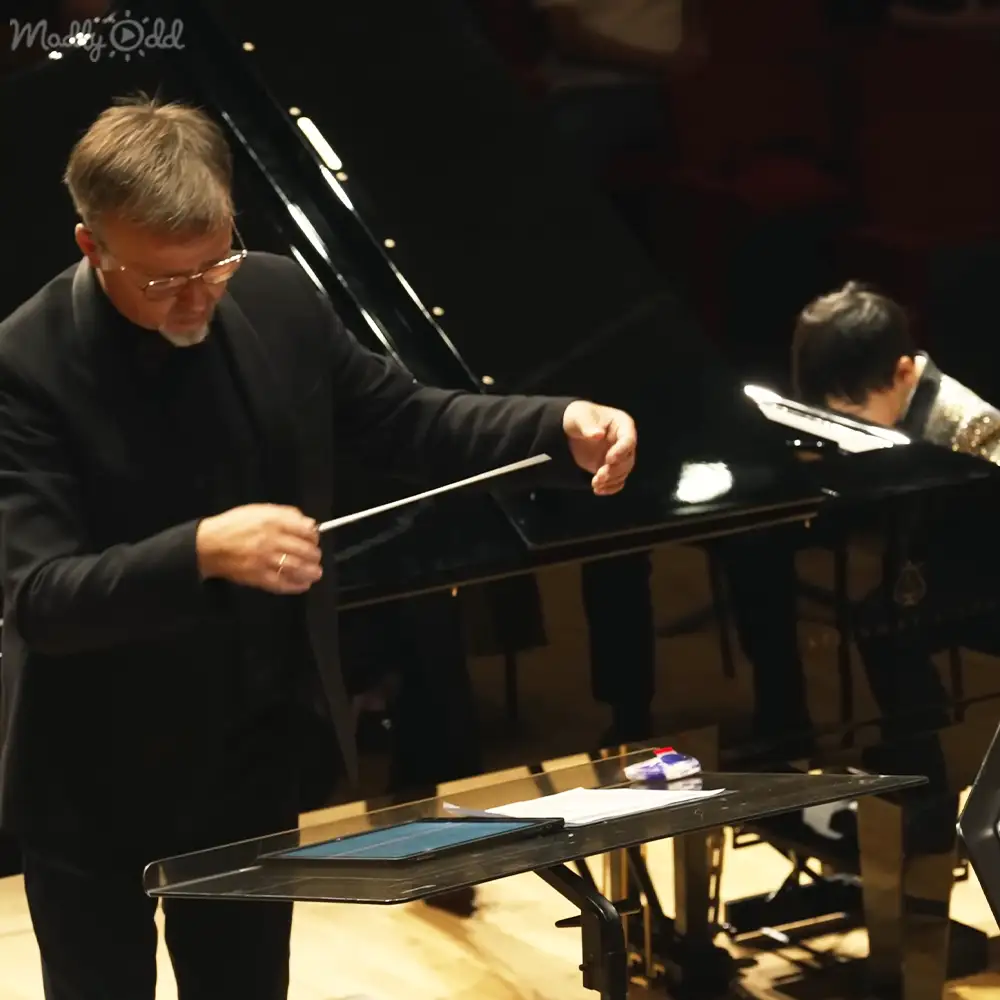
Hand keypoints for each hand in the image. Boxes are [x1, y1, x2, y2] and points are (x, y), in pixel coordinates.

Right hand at [196, 504, 322, 594]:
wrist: (208, 544)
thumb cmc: (234, 525)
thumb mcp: (259, 510)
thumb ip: (286, 514)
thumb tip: (309, 523)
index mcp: (273, 522)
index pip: (305, 530)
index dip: (314, 536)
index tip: (315, 539)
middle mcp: (271, 541)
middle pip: (304, 550)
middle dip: (315, 555)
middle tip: (316, 557)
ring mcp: (265, 561)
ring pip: (297, 568)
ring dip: (311, 572)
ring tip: (316, 573)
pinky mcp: (258, 577)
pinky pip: (282, 584)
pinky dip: (296, 586)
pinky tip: (304, 585)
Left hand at [562, 400, 636, 495]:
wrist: (570, 429)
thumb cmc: (578, 417)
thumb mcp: (580, 418)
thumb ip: (588, 426)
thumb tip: (598, 435)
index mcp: (622, 424)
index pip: (629, 440)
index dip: (621, 451)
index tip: (608, 459)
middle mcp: (624, 441)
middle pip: (628, 459)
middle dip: (614, 470)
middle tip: (599, 476)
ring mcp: (619, 455)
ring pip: (623, 472)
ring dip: (611, 480)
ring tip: (595, 483)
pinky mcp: (611, 467)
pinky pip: (617, 480)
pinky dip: (610, 487)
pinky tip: (598, 490)